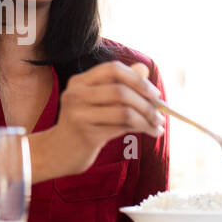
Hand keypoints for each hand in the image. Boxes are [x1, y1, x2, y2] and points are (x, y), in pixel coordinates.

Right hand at [46, 61, 163, 176]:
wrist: (60, 152)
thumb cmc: (84, 123)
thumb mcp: (98, 101)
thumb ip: (119, 84)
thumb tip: (143, 69)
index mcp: (79, 82)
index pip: (112, 69)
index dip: (137, 79)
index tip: (155, 93)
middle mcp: (76, 95)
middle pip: (120, 91)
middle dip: (146, 102)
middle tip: (161, 113)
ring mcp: (79, 115)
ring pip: (124, 111)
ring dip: (147, 118)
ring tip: (158, 125)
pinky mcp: (86, 135)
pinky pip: (121, 128)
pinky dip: (142, 129)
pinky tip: (151, 132)